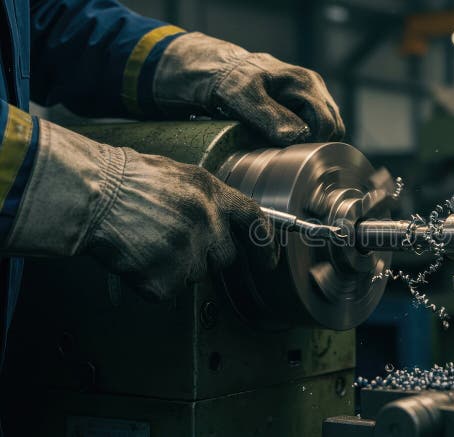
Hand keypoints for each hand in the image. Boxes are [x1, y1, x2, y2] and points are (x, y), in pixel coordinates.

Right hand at [6, 121, 277, 299]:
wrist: (92, 196)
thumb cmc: (125, 180)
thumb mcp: (178, 174)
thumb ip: (205, 198)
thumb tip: (218, 218)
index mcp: (213, 194)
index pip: (255, 222)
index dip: (265, 245)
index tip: (268, 263)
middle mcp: (209, 225)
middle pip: (225, 256)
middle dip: (206, 254)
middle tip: (171, 239)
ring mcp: (189, 254)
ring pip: (195, 273)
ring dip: (176, 266)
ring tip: (146, 242)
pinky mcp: (167, 280)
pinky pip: (166, 289)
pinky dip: (151, 281)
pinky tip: (135, 257)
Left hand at [154, 33, 344, 145]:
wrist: (222, 70)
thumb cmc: (230, 82)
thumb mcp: (244, 99)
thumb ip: (270, 117)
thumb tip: (296, 137)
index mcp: (305, 82)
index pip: (327, 124)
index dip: (313, 143)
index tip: (291, 152)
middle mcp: (314, 85)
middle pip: (334, 125)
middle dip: (316, 142)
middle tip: (289, 151)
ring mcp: (313, 92)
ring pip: (329, 125)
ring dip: (313, 139)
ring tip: (286, 143)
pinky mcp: (307, 100)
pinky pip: (319, 122)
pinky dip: (308, 134)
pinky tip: (287, 136)